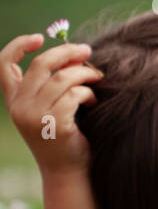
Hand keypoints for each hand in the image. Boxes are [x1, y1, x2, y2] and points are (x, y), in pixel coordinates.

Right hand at [0, 34, 100, 175]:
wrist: (68, 171)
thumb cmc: (64, 135)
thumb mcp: (51, 106)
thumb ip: (54, 82)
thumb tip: (75, 52)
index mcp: (14, 99)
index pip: (3, 64)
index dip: (18, 45)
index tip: (39, 37)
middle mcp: (19, 106)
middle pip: (41, 64)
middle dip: (67, 52)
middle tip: (87, 50)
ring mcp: (34, 116)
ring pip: (62, 78)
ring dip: (85, 73)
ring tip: (97, 78)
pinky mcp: (54, 124)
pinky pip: (75, 95)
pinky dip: (88, 93)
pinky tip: (93, 101)